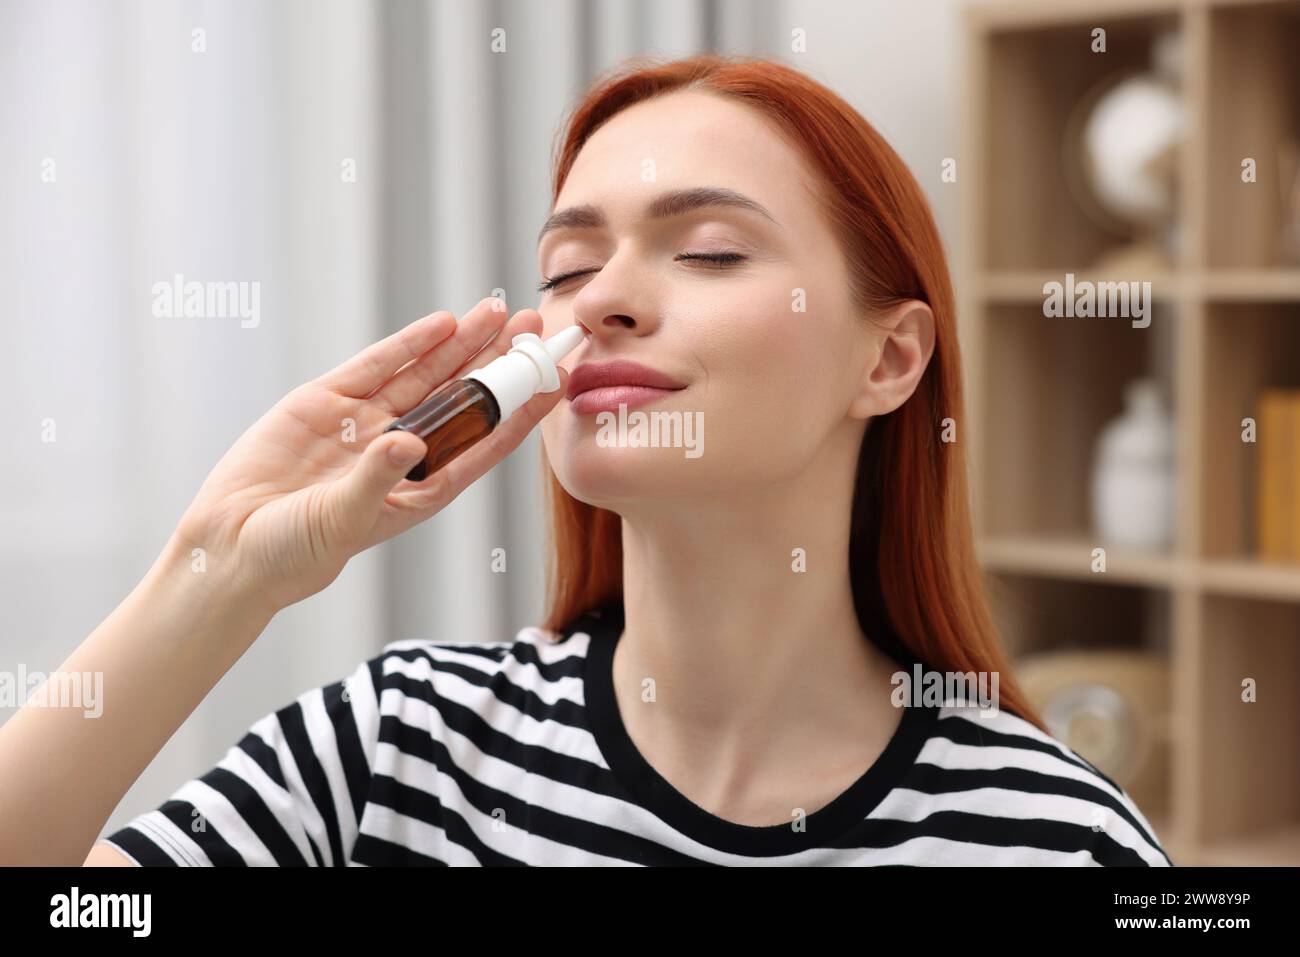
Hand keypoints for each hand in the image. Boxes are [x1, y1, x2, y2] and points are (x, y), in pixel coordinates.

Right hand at [169, 298, 567, 616]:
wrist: (228, 548)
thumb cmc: (292, 553)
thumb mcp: (340, 521)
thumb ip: (373, 480)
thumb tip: (406, 441)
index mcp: (420, 489)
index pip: (483, 443)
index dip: (519, 413)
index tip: (554, 383)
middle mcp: (401, 451)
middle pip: (463, 399)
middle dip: (498, 364)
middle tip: (536, 328)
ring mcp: (364, 422)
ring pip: (426, 375)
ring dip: (462, 344)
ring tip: (499, 313)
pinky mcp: (325, 401)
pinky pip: (376, 367)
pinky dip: (408, 345)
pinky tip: (443, 324)